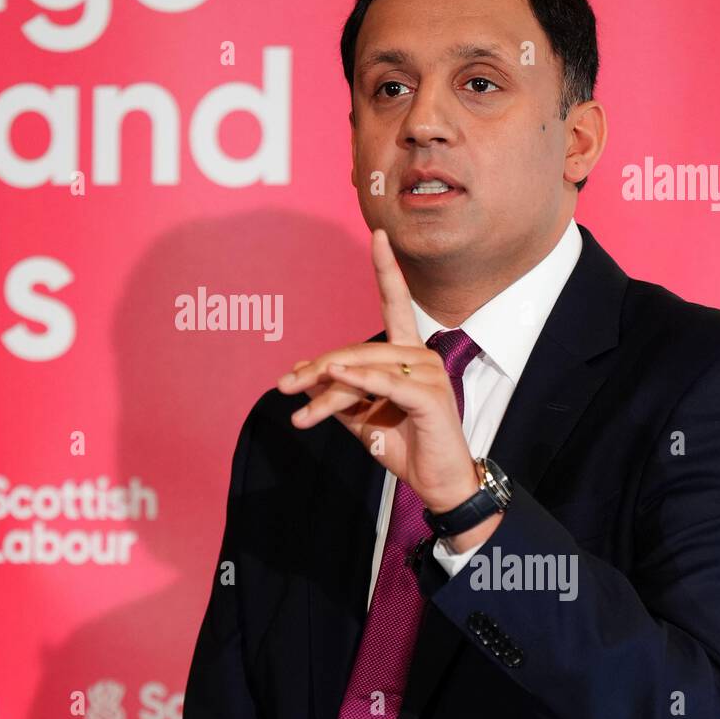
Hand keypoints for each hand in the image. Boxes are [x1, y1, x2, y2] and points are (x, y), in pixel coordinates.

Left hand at [277, 228, 479, 515]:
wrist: (436, 484)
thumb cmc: (404, 446)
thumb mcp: (361, 417)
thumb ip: (336, 393)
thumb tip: (302, 373)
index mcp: (407, 353)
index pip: (395, 302)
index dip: (386, 269)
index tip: (377, 234)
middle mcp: (420, 354)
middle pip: (356, 351)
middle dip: (316, 370)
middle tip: (283, 389)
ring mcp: (428, 373)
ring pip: (363, 370)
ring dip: (326, 394)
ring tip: (298, 416)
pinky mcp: (429, 397)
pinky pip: (386, 383)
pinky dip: (357, 381)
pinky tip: (332, 377)